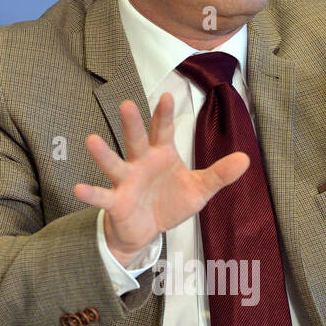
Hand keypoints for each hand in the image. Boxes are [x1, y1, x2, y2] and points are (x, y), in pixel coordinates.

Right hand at [73, 94, 249, 262]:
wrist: (148, 229)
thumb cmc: (170, 202)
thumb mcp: (199, 189)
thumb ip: (219, 174)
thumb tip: (246, 159)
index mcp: (161, 154)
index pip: (163, 130)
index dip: (164, 114)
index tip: (167, 96)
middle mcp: (140, 162)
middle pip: (136, 139)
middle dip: (132, 123)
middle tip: (126, 103)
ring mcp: (126, 180)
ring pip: (114, 163)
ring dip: (103, 153)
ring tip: (92, 140)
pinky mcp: (116, 201)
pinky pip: (102, 196)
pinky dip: (91, 193)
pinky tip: (79, 189)